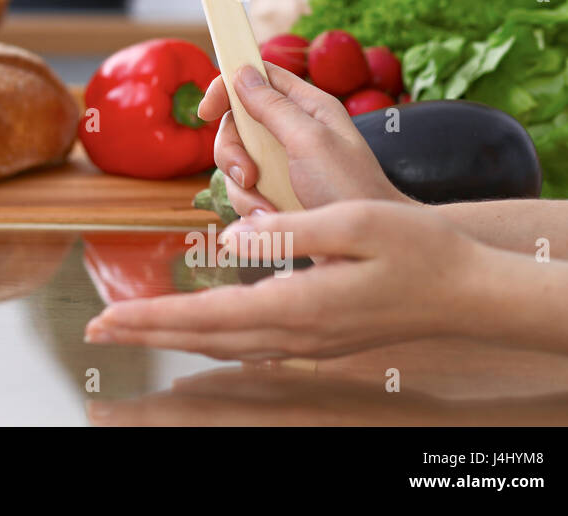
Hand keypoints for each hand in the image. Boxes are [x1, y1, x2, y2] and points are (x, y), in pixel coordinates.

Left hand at [85, 200, 487, 358]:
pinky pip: (248, 344)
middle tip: (98, 328)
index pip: (206, 314)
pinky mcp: (318, 338)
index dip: (152, 317)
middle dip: (147, 333)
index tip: (108, 318)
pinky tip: (198, 332)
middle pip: (204, 338)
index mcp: (298, 303)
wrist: (469, 292)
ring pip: (223, 345)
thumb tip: (233, 234)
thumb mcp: (354, 221)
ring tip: (133, 329)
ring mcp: (307, 342)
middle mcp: (296, 332)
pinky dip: (211, 338)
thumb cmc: (417, 250)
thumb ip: (289, 230)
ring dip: (174, 337)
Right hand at [197, 63, 410, 216]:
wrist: (364, 253)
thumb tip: (242, 72)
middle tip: (248, 174)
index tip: (207, 111)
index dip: (228, 87)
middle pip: (236, 124)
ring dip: (242, 188)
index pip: (258, 77)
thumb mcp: (311, 142)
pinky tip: (272, 219)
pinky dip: (250, 207)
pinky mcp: (276, 192)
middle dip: (232, 152)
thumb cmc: (351, 191)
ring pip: (234, 161)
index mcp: (308, 107)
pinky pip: (242, 191)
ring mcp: (282, 163)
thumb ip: (275, 107)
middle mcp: (293, 131)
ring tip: (267, 208)